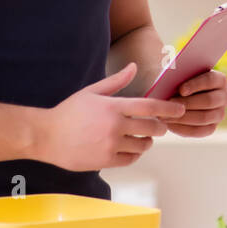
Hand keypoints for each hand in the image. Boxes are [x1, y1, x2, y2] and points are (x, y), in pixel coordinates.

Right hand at [40, 62, 186, 169]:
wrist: (46, 136)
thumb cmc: (69, 112)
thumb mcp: (92, 92)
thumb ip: (116, 81)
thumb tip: (134, 66)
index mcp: (113, 107)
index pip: (150, 107)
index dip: (169, 109)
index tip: (180, 110)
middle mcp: (114, 127)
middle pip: (151, 127)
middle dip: (160, 126)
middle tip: (160, 126)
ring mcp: (110, 145)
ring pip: (143, 145)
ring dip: (148, 141)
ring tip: (144, 137)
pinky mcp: (105, 161)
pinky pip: (131, 158)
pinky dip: (135, 153)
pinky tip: (131, 147)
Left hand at [164, 69, 226, 137]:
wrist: (180, 97)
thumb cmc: (180, 81)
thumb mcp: (180, 75)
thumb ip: (179, 75)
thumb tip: (171, 78)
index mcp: (220, 80)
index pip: (210, 80)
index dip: (196, 85)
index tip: (181, 90)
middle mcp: (224, 97)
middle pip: (209, 101)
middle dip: (188, 103)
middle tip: (170, 103)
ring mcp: (220, 114)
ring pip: (204, 117)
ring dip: (183, 117)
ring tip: (166, 115)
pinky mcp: (211, 127)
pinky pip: (198, 131)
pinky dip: (183, 128)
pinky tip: (169, 124)